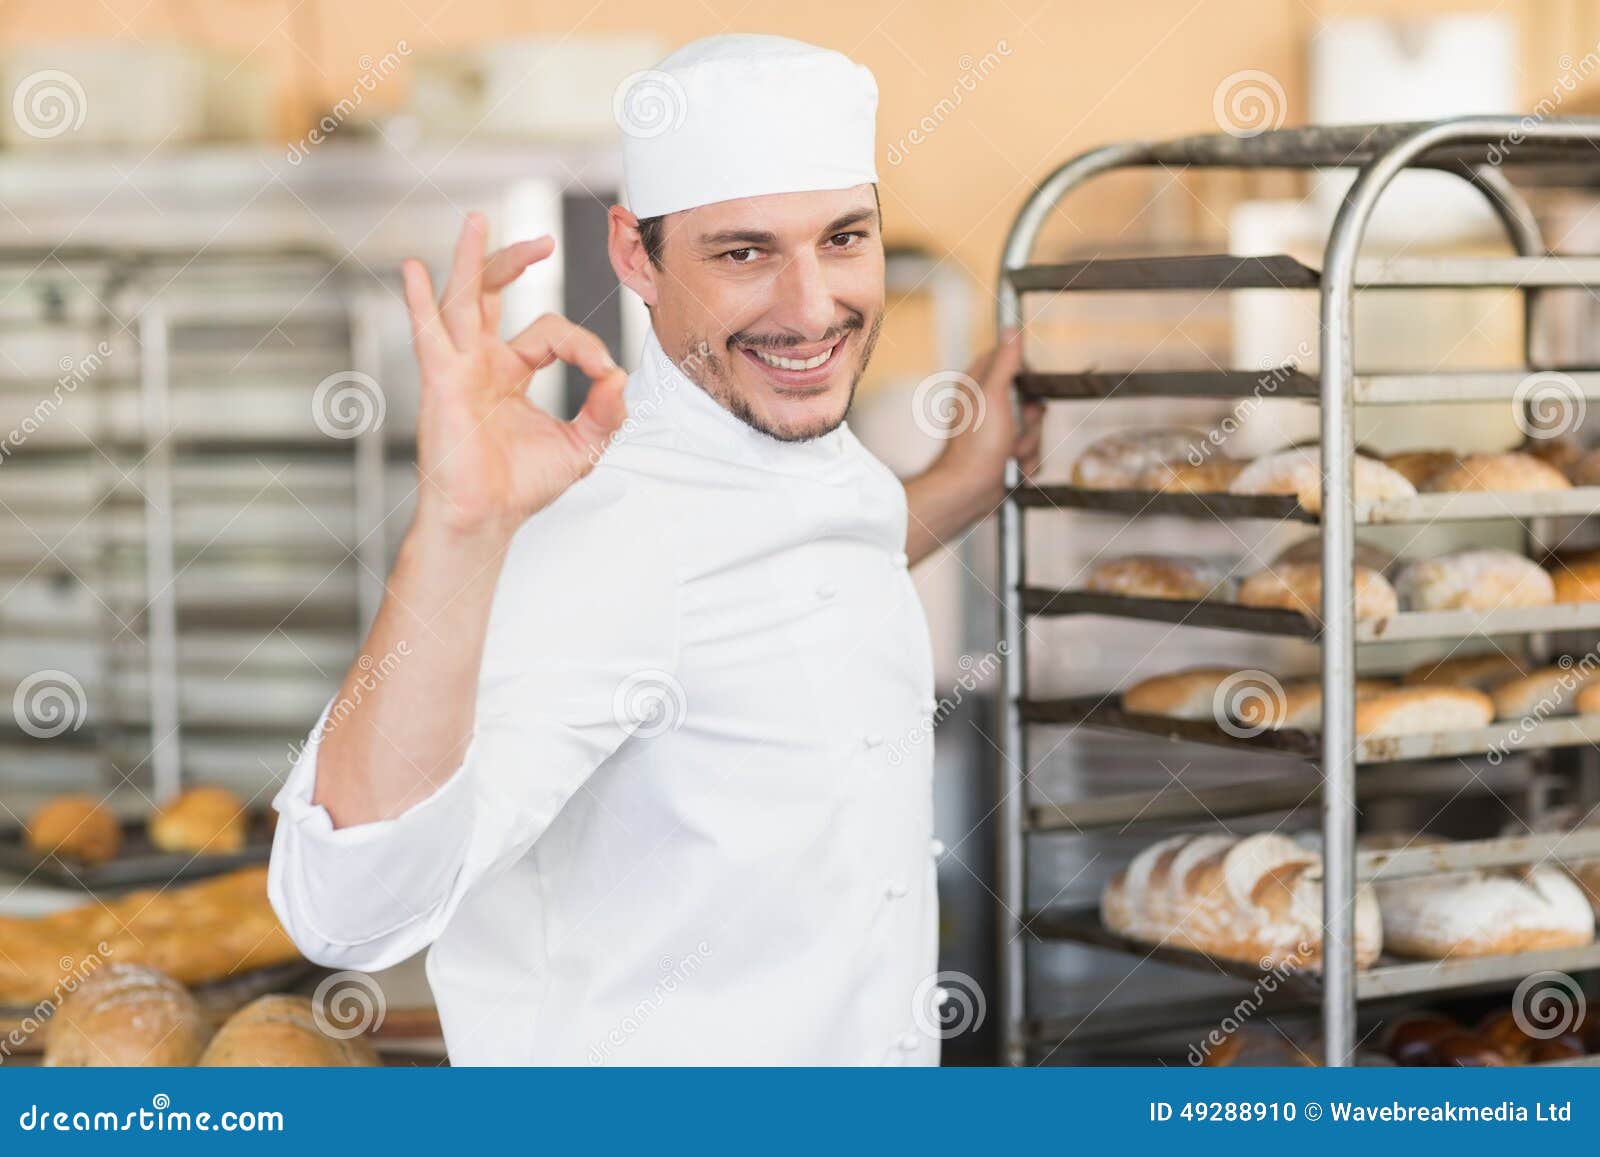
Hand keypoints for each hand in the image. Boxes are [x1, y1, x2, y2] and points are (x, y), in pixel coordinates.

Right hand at [401, 213, 627, 541]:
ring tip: (476, 221)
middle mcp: (483, 363)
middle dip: (515, 262)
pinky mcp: (443, 382)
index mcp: (511, 373)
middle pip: (493, 295)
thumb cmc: (522, 486)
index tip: (606, 375)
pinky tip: (413, 271)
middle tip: (544, 241)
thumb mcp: (583, 446)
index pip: (551, 334)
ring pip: (462, 301)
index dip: (584, 346)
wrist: (488, 517)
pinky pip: (430, 335)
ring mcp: (460, 368)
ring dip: (471, 261)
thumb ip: (606, 411)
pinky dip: (420, 302)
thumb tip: (619, 376)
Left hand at [931, 330, 1044, 506]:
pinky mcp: (1004, 455)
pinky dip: (1027, 464)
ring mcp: (996, 433)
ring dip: (1029, 446)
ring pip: (1033, 430)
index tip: (1026, 385)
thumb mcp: (993, 396)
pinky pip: (1031, 453)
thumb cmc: (976, 446)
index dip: (1023, 373)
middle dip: (1030, 421)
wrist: (969, 492)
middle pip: (1029, 401)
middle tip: (1015, 430)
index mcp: (977, 387)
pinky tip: (1014, 470)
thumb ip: (1005, 362)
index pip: (1006, 362)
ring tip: (1011, 456)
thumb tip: (1010, 328)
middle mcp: (986, 408)